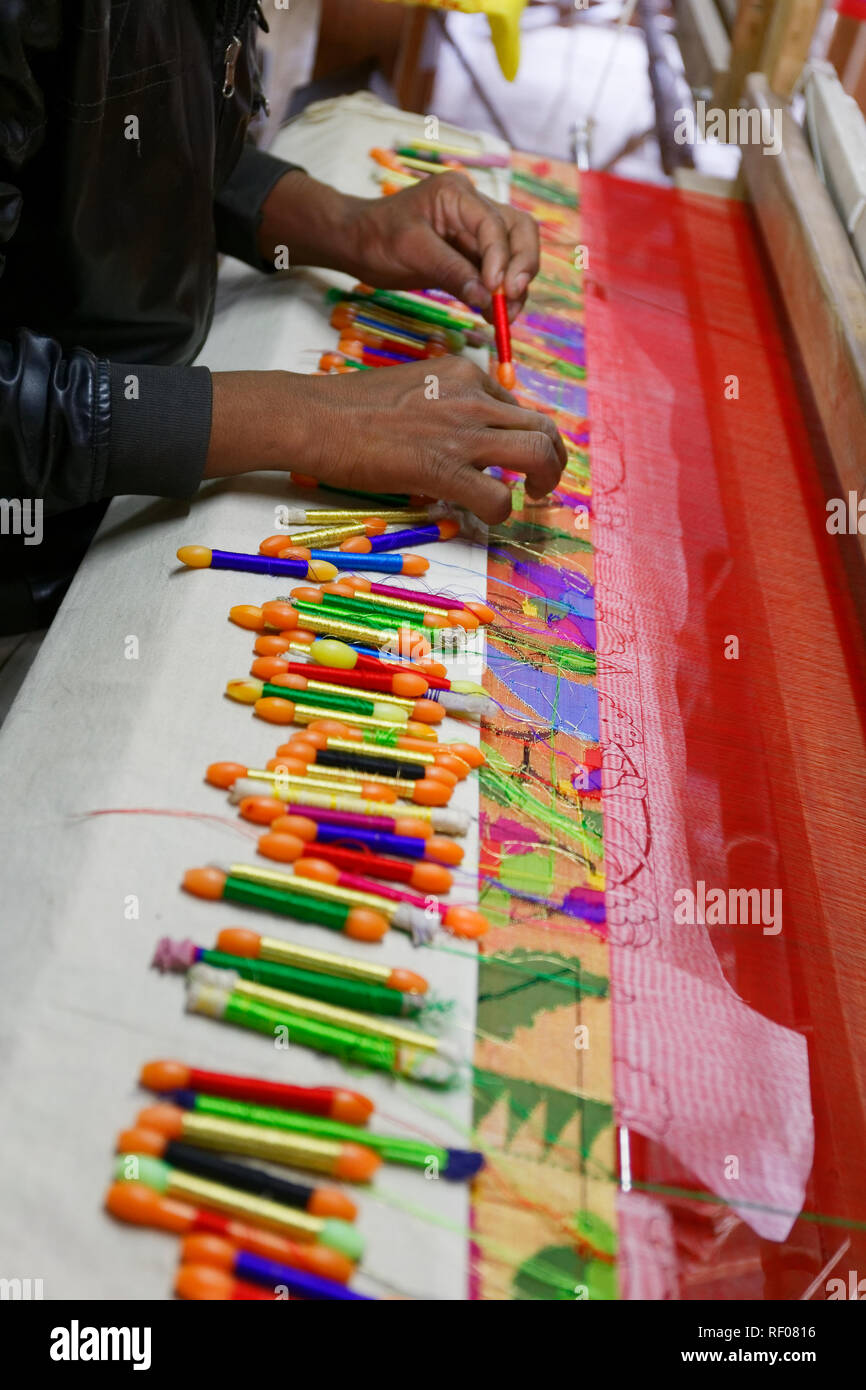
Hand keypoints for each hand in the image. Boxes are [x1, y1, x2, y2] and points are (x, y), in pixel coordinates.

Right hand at [206, 360, 565, 522]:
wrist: (314, 417)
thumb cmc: (350, 407)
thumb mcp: (413, 385)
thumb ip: (446, 402)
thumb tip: (463, 434)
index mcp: (464, 373)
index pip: (517, 404)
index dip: (525, 435)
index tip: (516, 457)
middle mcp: (472, 397)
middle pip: (543, 426)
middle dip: (554, 459)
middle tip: (542, 483)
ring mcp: (461, 431)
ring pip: (537, 453)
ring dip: (545, 482)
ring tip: (533, 498)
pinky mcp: (443, 468)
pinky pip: (499, 496)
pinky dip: (502, 511)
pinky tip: (486, 515)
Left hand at [341, 173, 537, 321]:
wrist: (356, 244)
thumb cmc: (376, 238)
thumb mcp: (411, 252)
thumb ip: (450, 271)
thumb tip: (487, 297)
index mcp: (457, 194)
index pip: (494, 224)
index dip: (501, 257)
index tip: (496, 290)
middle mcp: (473, 208)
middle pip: (518, 232)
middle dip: (522, 267)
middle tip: (511, 302)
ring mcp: (474, 232)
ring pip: (514, 254)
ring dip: (515, 286)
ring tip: (504, 318)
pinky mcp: (470, 256)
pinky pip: (495, 275)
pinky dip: (498, 296)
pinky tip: (492, 316)